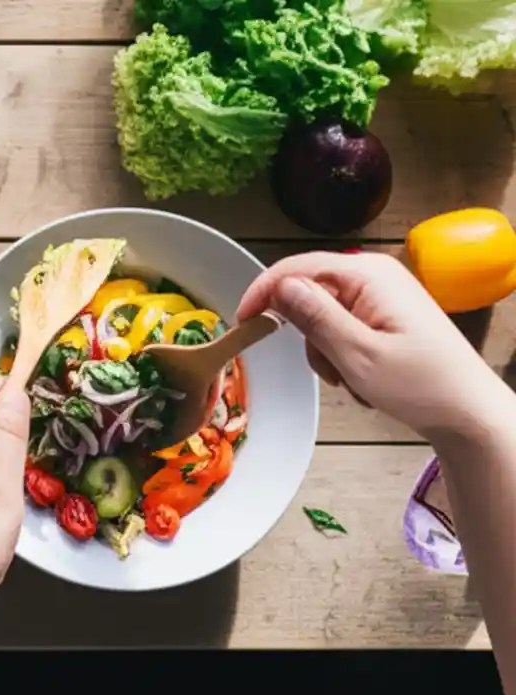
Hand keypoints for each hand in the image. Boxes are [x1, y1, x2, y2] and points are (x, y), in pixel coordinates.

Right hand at [238, 251, 503, 440]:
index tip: (242, 324)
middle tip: (329, 371)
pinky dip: (341, 355)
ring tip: (353, 380)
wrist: (467, 411)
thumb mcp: (358, 355)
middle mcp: (373, 274)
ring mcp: (380, 294)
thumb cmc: (420, 385)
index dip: (264, 292)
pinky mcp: (383, 313)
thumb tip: (279, 287)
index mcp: (367, 274)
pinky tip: (362, 377)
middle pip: (309, 293)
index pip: (297, 267)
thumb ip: (315, 318)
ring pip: (321, 316)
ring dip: (326, 352)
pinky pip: (341, 327)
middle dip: (309, 337)